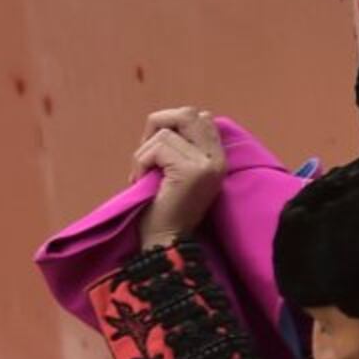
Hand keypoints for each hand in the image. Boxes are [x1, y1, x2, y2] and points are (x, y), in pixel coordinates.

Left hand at [130, 107, 226, 249]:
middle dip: (158, 125)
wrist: (164, 245)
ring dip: (143, 153)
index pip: (201, 117)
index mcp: (218, 158)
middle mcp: (217, 158)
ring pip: (166, 132)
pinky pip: (157, 148)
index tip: (156, 151)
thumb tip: (161, 122)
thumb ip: (178, 147)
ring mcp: (206, 164)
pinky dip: (140, 162)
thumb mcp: (174, 173)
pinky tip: (140, 182)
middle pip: (187, 113)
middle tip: (145, 155)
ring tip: (141, 177)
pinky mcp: (191, 171)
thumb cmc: (163, 213)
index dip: (172, 124)